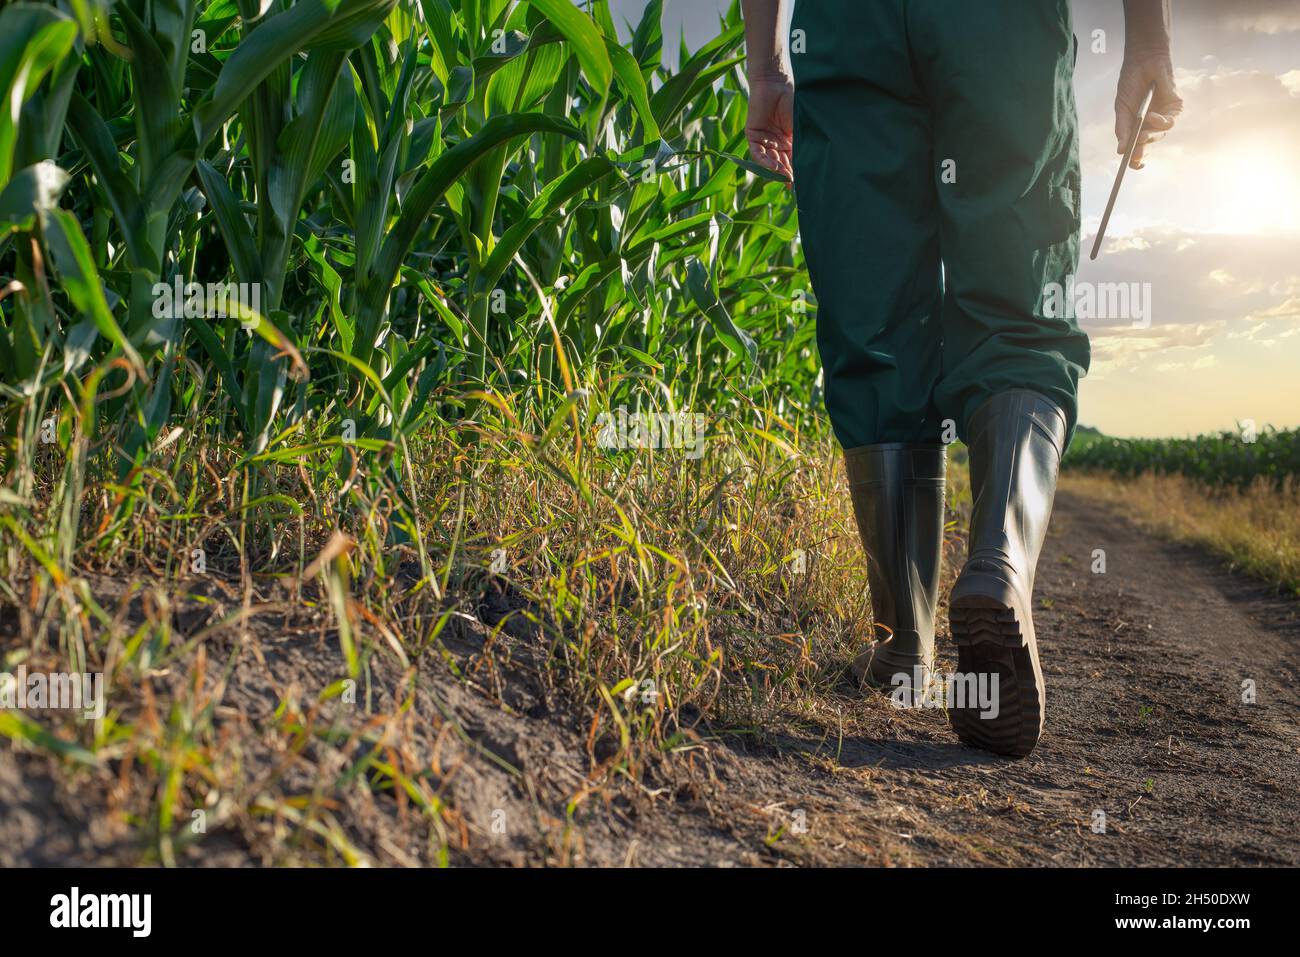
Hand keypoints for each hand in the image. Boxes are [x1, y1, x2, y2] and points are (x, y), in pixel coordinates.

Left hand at [745, 73, 793, 183]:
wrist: (777, 83)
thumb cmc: (792, 101)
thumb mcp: (800, 126)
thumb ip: (801, 145)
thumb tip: (809, 165)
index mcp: (789, 141)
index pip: (793, 161)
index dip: (797, 173)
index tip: (804, 185)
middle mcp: (776, 143)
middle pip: (781, 164)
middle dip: (787, 174)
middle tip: (794, 184)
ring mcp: (764, 140)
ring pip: (769, 161)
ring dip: (777, 170)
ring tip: (785, 177)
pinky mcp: (752, 135)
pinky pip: (757, 153)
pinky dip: (765, 161)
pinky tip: (774, 166)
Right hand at [1115, 53, 1181, 169]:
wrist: (1144, 61)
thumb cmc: (1131, 84)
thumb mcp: (1122, 109)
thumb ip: (1122, 129)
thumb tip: (1121, 151)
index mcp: (1137, 126)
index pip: (1138, 147)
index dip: (1136, 158)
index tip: (1131, 166)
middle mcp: (1152, 123)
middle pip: (1149, 144)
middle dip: (1143, 152)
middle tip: (1135, 156)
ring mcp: (1164, 115)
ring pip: (1160, 135)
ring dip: (1150, 138)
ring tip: (1141, 136)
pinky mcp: (1175, 107)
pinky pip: (1170, 122)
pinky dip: (1160, 122)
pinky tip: (1151, 116)